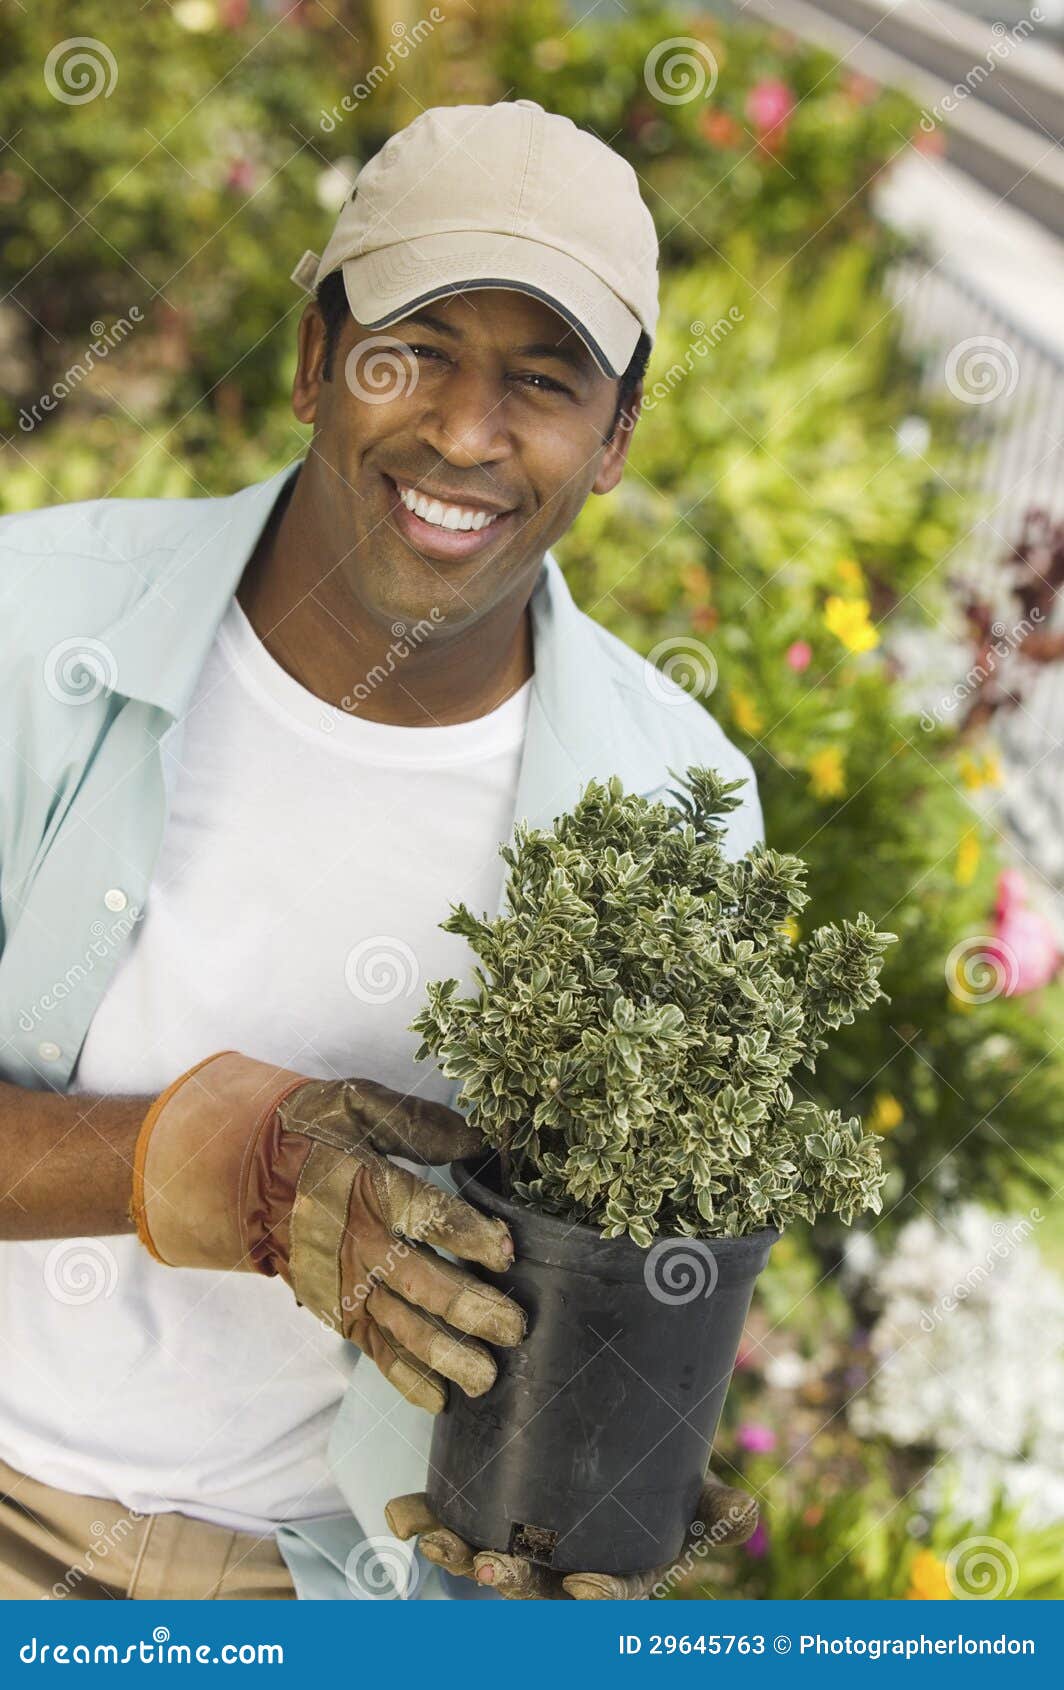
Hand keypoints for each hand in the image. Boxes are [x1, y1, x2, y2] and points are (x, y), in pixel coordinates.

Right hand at [130, 1051, 525, 1410]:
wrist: (244, 1174)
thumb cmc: (313, 1135)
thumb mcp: (358, 1107)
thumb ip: (418, 1125)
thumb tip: (476, 1142)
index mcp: (368, 1187)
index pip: (427, 1215)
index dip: (468, 1234)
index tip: (505, 1252)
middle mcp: (358, 1243)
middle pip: (421, 1283)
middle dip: (470, 1308)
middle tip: (513, 1328)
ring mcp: (345, 1283)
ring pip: (401, 1326)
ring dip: (446, 1353)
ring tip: (487, 1377)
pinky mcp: (336, 1309)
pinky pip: (374, 1348)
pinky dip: (405, 1376)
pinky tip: (439, 1397)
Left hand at [385, 1473, 758, 1598]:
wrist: (596, 1433)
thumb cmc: (654, 1472)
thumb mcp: (687, 1488)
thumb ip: (713, 1506)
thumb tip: (749, 1516)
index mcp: (615, 1567)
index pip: (609, 1595)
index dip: (597, 1598)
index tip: (582, 1587)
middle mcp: (561, 1565)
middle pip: (534, 1585)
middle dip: (509, 1578)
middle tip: (494, 1561)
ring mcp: (516, 1543)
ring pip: (482, 1559)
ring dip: (456, 1555)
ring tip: (436, 1539)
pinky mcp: (480, 1512)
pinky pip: (446, 1523)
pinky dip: (421, 1520)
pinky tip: (403, 1511)